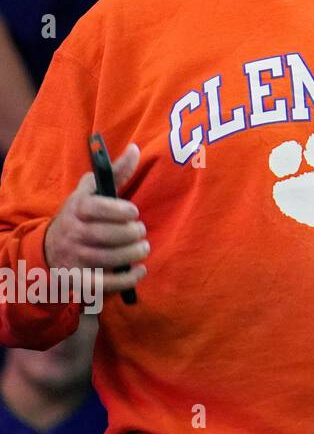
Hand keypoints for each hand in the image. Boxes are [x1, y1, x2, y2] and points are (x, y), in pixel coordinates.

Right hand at [43, 143, 147, 295]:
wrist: (49, 247)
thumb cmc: (80, 213)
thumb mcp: (92, 190)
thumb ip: (115, 172)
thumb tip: (136, 149)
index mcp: (77, 208)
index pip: (95, 208)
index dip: (118, 210)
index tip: (134, 211)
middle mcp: (72, 232)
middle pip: (103, 235)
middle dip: (130, 233)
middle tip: (141, 231)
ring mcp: (73, 257)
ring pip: (104, 259)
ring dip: (130, 254)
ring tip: (143, 248)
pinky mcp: (77, 279)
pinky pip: (100, 284)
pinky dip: (123, 280)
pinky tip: (139, 271)